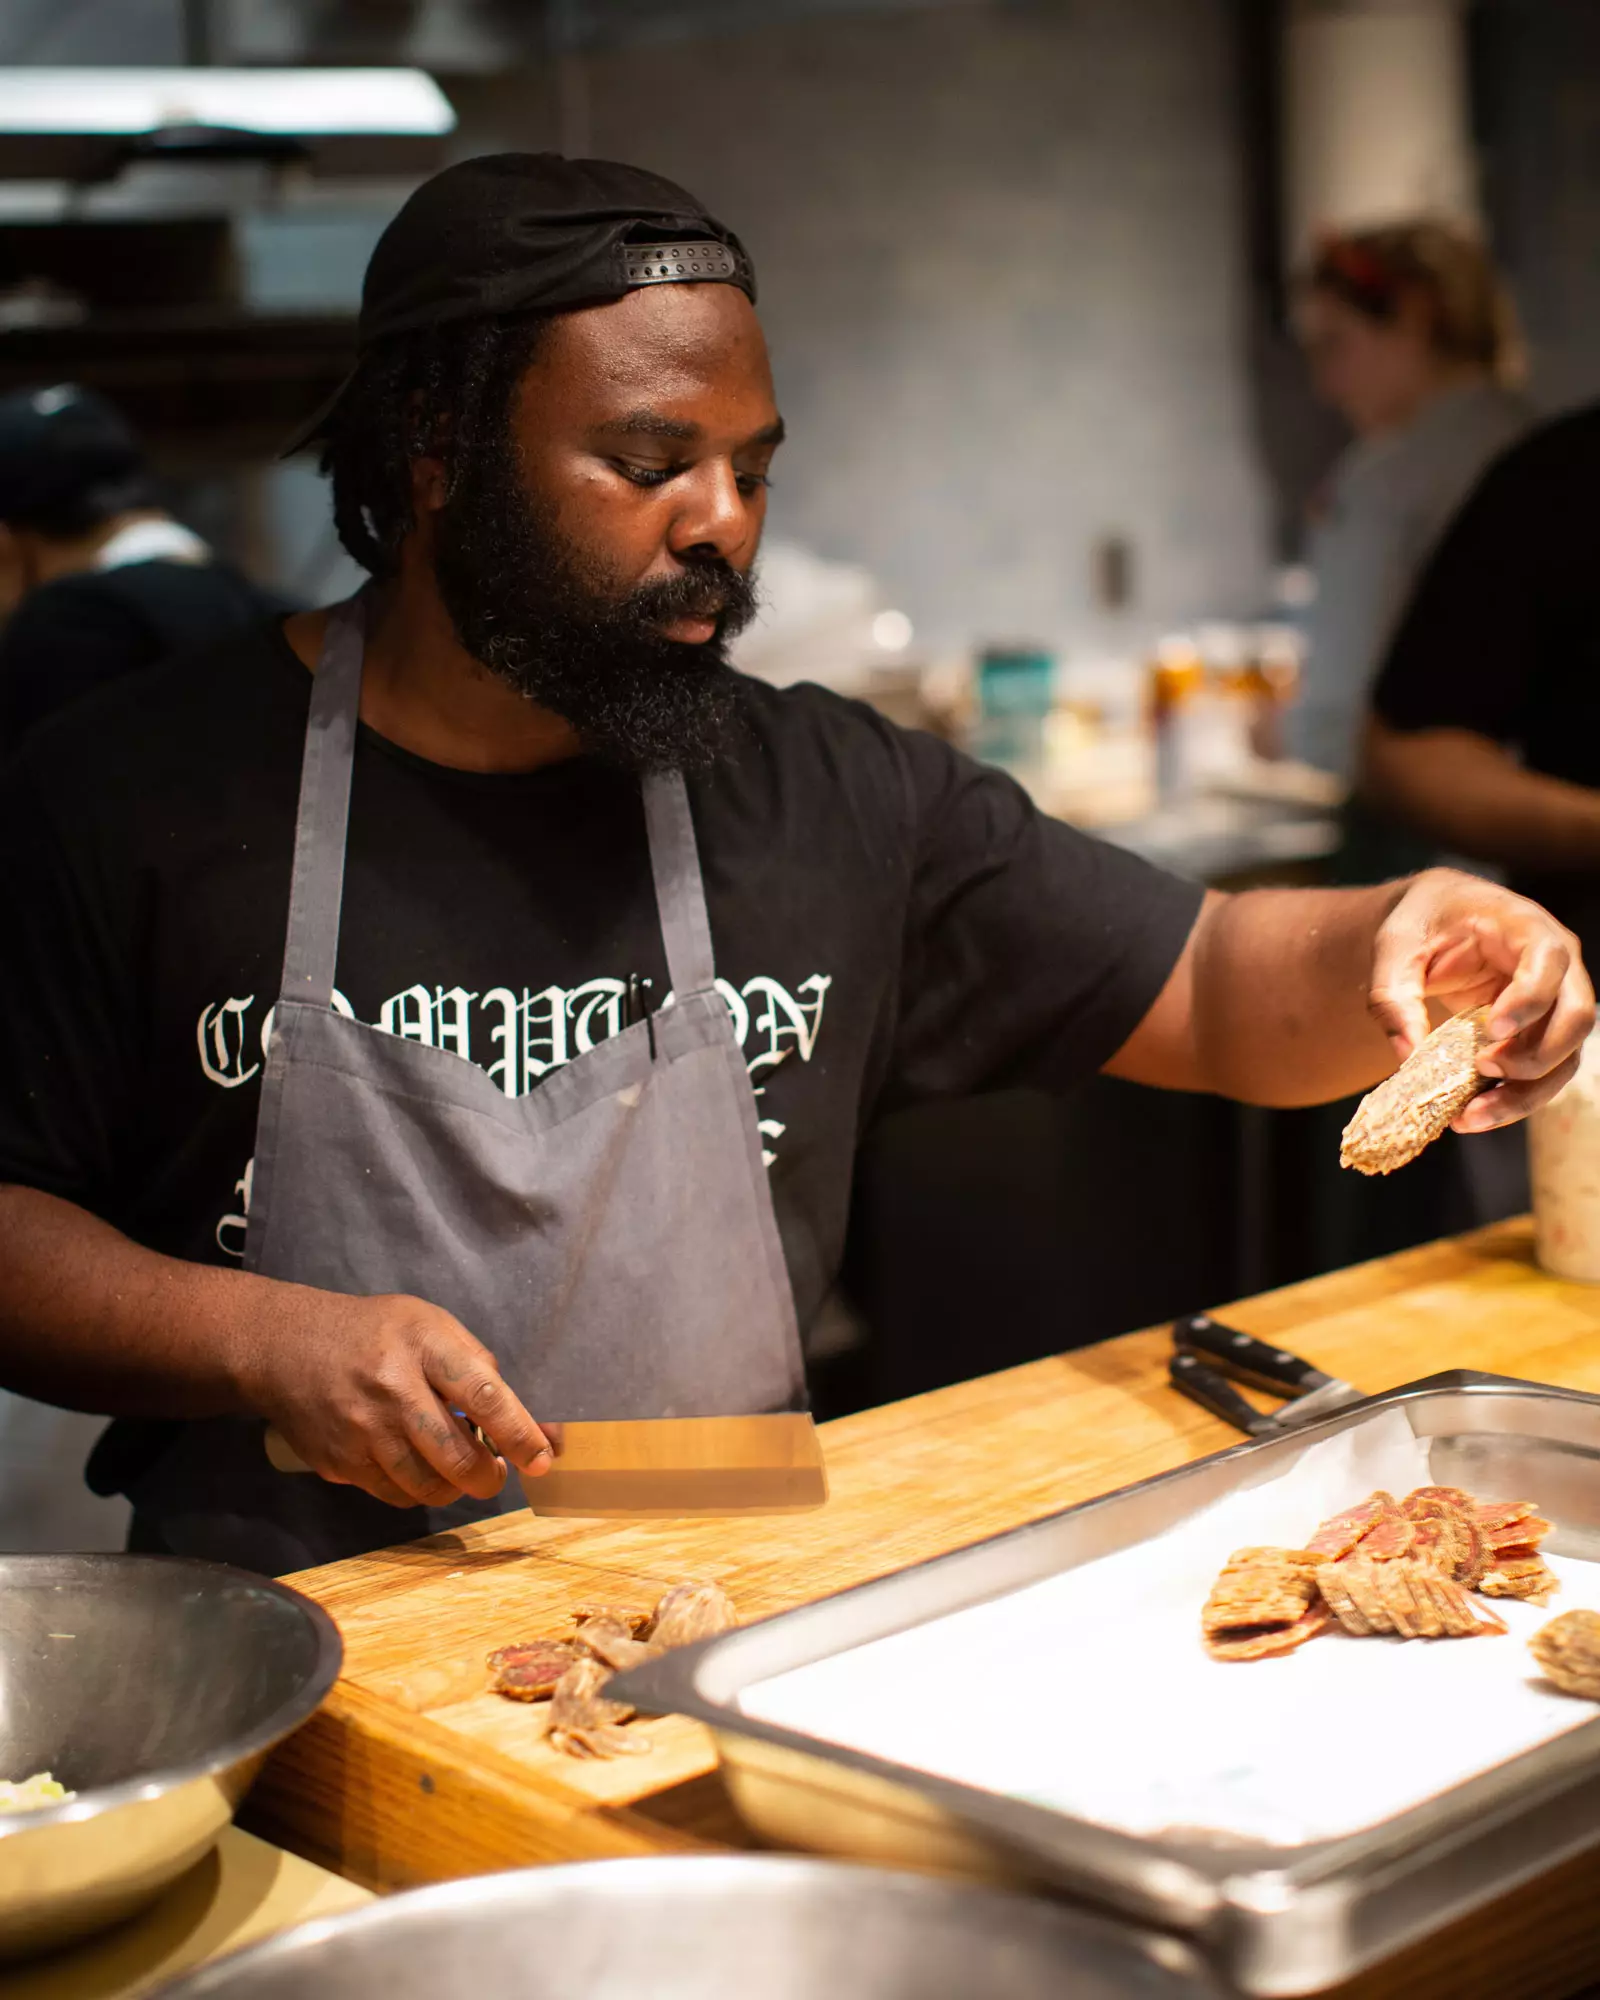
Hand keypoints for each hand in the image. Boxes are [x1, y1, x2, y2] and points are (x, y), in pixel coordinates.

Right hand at [240, 1288, 553, 1508]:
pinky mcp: (339, 1463)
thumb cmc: (376, 1333)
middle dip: (489, 1477)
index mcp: (424, 1347)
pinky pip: (394, 1494)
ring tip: (459, 1471)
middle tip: (498, 1473)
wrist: (287, 1346)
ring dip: (455, 1488)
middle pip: (456, 1458)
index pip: (483, 1396)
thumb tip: (532, 1421)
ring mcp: (362, 1433)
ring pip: (427, 1487)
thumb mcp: (431, 1324)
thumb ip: (478, 1367)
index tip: (543, 1456)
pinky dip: (417, 1489)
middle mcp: (392, 1391)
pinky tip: (419, 1468)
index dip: (520, 1433)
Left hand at [1368, 869, 1594, 1132]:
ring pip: (1566, 1056)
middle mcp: (1556, 965)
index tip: (1493, 1031)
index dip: (1530, 1000)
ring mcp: (1555, 1001)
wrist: (1433, 919)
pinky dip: (1513, 1098)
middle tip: (1483, 1069)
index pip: (1550, 962)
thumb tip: (1407, 1055)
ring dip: (1525, 1093)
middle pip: (1576, 1017)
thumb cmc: (1421, 922)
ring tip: (1471, 1115)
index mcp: (1526, 927)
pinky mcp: (1540, 1031)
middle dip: (1536, 1055)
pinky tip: (1473, 1114)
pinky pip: (1543, 1073)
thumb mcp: (1394, 947)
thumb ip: (1393, 995)